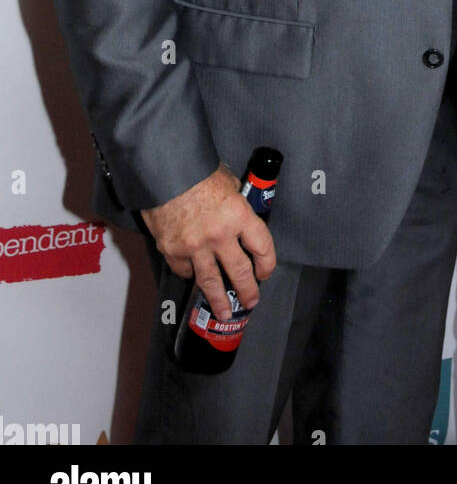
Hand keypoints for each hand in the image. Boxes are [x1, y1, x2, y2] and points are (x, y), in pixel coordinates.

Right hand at [141, 164, 275, 318]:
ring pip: (211, 282)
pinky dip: (189, 274)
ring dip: (219, 300)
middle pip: (240, 272)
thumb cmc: (197, 171)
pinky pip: (184, 270)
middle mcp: (220, 235)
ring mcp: (195, 246)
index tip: (265, 272)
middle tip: (250, 301)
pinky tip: (193, 278)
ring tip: (224, 312)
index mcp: (239, 215)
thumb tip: (240, 216)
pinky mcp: (172, 250)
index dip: (267, 264)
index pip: (262, 247)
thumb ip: (236, 203)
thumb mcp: (228, 181)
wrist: (162, 170)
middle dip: (248, 291)